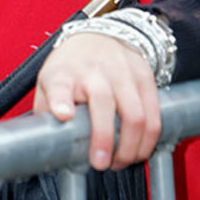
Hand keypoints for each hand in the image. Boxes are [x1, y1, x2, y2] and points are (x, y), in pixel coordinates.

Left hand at [33, 34, 160, 170]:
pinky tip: (139, 151)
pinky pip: (153, 114)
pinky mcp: (145, 78)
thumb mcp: (49, 83)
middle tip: (101, 164)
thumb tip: (46, 145)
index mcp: (64, 74)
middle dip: (104, 138)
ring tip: (120, 162)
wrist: (101, 35)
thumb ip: (47, 112)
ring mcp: (122, 73)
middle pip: (103, 102)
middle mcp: (94, 71)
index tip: (63, 115)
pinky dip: (149, 139)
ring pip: (135, 114)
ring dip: (130, 146)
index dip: (61, 101)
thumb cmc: (71, 68)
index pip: (59, 85)